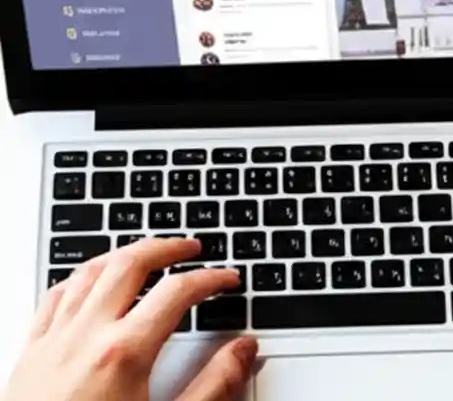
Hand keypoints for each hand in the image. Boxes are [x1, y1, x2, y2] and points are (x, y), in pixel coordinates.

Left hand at [3, 238, 255, 400]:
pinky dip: (80, 277)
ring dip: (125, 253)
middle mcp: (86, 336)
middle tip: (191, 248)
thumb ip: (213, 386)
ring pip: (90, 271)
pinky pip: (54, 296)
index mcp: (124, 353)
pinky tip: (91, 280)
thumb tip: (243, 351)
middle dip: (167, 248)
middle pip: (131, 264)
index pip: (178, 292)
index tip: (227, 280)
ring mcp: (53, 341)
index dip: (210, 279)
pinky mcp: (29, 353)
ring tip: (147, 252)